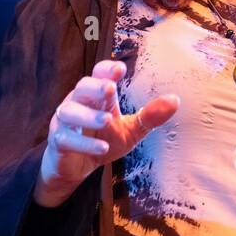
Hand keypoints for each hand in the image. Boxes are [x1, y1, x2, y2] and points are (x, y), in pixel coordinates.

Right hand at [34, 59, 179, 207]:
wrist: (77, 167)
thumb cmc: (103, 139)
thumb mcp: (131, 129)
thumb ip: (150, 116)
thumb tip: (176, 100)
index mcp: (97, 96)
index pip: (98, 74)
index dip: (107, 69)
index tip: (120, 68)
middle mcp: (79, 103)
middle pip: (82, 87)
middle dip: (96, 86)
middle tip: (111, 88)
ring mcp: (65, 122)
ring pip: (70, 112)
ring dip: (88, 115)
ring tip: (107, 120)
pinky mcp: (59, 142)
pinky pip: (67, 139)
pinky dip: (84, 143)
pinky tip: (102, 147)